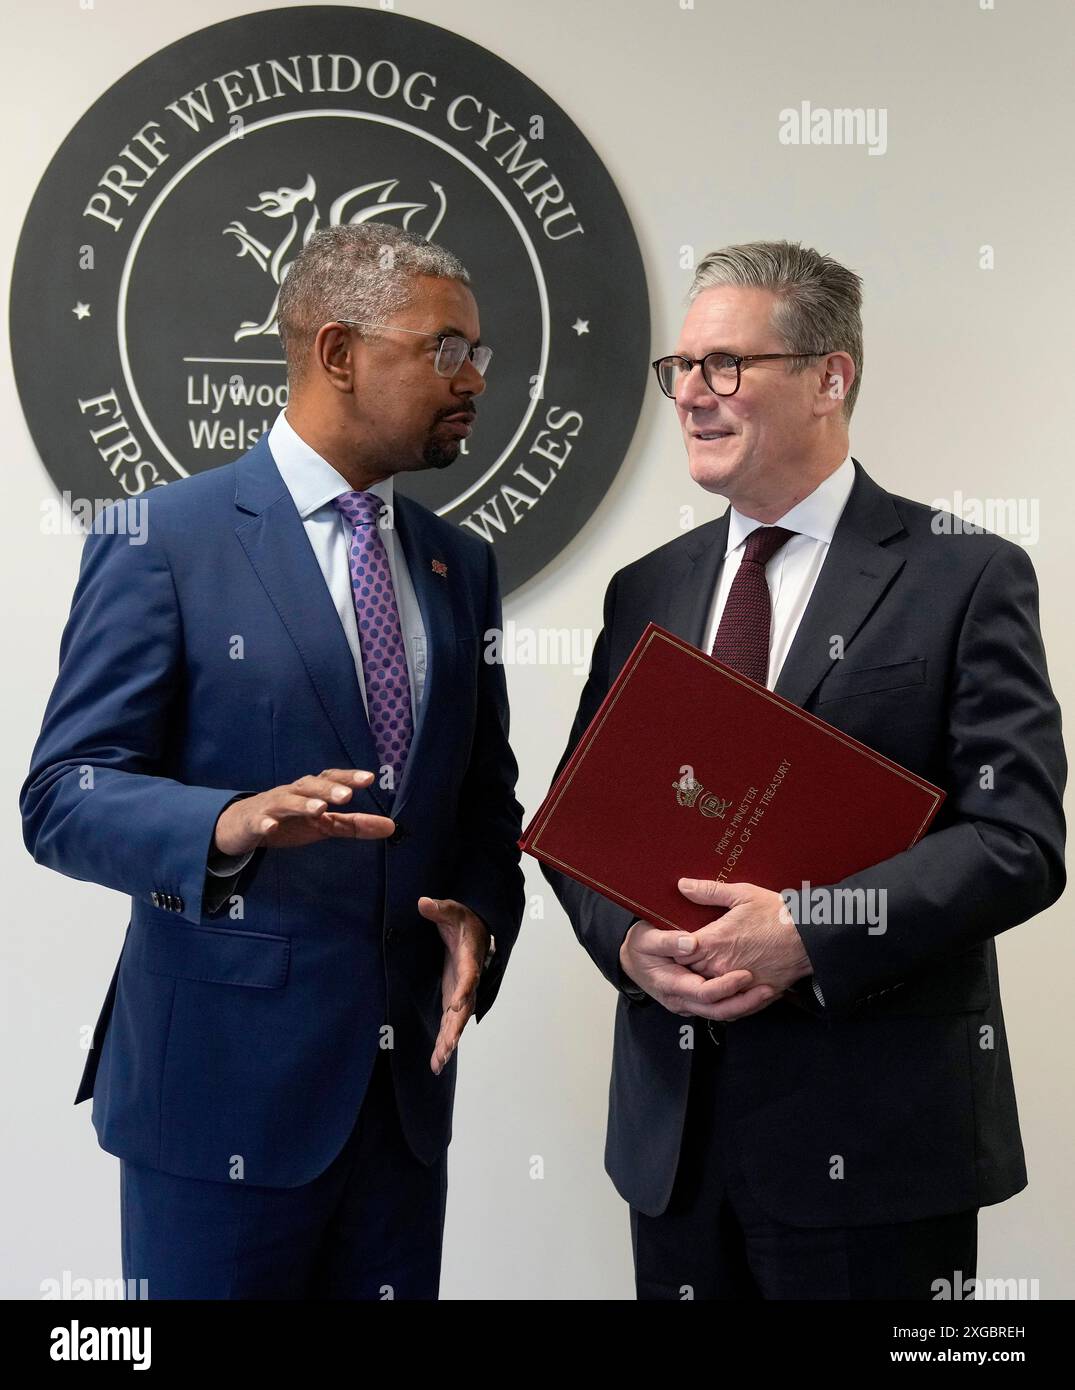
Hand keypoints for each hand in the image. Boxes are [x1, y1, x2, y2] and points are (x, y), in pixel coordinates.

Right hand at [213, 769, 394, 854]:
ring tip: (319, 809)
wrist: (242, 826)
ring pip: (287, 801)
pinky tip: (272, 828)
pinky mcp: (254, 822)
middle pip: (310, 785)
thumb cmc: (289, 821)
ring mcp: (271, 806)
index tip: (370, 778)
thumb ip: (355, 825)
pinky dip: (265, 823)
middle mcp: (292, 793)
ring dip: (302, 803)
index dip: (348, 777)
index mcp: (310, 791)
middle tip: (348, 795)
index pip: (331, 779)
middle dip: (328, 789)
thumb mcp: (324, 824)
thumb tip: (391, 827)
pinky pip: (259, 822)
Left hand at [417, 896, 488, 1074]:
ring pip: (457, 1022)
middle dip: (455, 1028)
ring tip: (438, 1063)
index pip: (469, 976)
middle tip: (447, 1046)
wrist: (475, 932)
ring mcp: (461, 994)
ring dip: (448, 1042)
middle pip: (464, 1008)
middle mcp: (468, 982)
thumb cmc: (464, 921)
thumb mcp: (453, 911)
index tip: (456, 1005)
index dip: (464, 990)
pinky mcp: (452, 1000)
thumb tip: (423, 903)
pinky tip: (437, 1062)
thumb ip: (440, 909)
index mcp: (470, 959)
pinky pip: (449, 1024)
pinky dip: (445, 1042)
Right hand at [619, 918, 777, 1020]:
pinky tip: (754, 993)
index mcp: (670, 985)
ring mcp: (687, 1004)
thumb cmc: (639, 946)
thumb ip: (667, 940)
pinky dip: (738, 1003)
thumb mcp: (647, 938)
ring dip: (745, 1006)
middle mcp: (680, 1001)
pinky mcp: (694, 1001)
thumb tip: (690, 943)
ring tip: (768, 992)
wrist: (630, 959)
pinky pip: (718, 1008)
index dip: (726, 986)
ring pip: (720, 1013)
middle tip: (768, 989)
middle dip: (744, 1003)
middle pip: (717, 1011)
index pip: (704, 993)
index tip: (746, 974)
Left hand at [673, 878, 812, 999]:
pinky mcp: (755, 995)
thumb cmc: (777, 914)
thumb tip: (683, 885)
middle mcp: (722, 966)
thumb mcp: (742, 894)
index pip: (678, 954)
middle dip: (687, 968)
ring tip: (704, 975)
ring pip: (709, 993)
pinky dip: (726, 999)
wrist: (809, 936)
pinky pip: (732, 1006)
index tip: (677, 945)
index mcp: (714, 941)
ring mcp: (738, 983)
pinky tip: (725, 990)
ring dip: (705, 984)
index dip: (675, 951)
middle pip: (690, 975)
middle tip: (688, 961)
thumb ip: (709, 891)